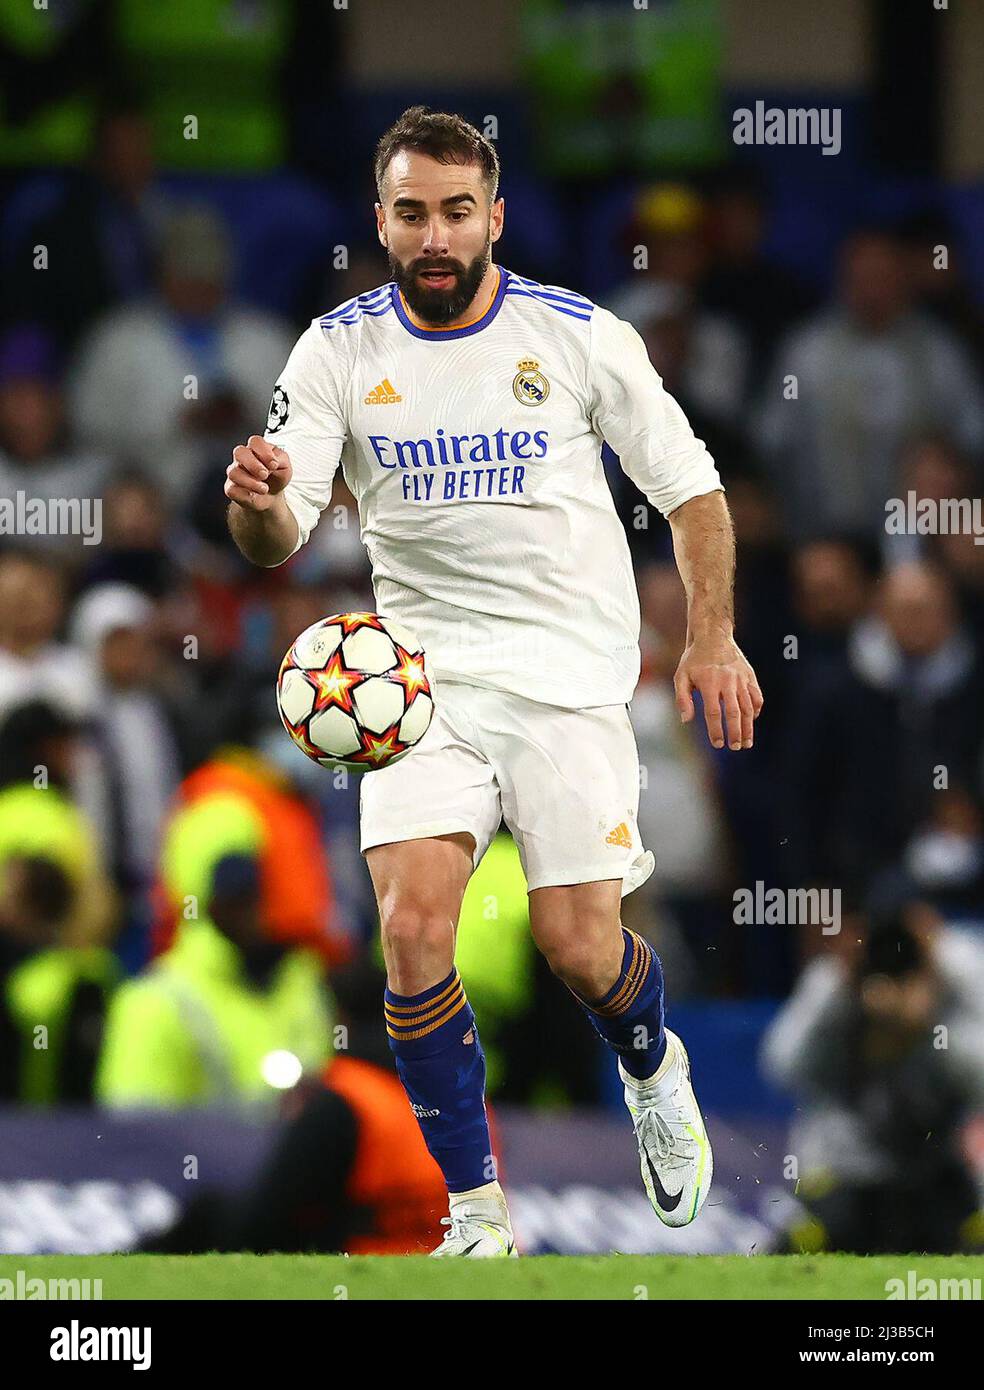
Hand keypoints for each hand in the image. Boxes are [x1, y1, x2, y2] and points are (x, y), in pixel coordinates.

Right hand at [225, 435, 291, 510]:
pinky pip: (232, 489)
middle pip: (239, 452)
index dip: (264, 451)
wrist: (273, 496)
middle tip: (265, 475)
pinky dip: (245, 494)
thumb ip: (281, 459)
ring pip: (233, 472)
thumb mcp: (285, 467)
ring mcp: (235, 472)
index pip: (255, 441)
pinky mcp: (231, 487)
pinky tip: (254, 495)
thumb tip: (272, 462)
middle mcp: (243, 458)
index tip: (274, 465)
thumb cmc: (277, 476)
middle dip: (253, 464)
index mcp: (257, 449)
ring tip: (264, 489)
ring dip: (251, 482)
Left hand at [674, 635, 762, 749]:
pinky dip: (755, 709)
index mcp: (709, 683)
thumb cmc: (694, 659)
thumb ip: (682, 699)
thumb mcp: (681, 676)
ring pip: (748, 706)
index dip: (717, 730)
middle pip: (734, 712)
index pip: (714, 713)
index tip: (718, 744)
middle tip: (735, 747)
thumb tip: (686, 720)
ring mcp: (741, 678)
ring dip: (748, 726)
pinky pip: (756, 695)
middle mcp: (727, 681)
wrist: (713, 635)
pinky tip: (751, 720)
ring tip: (747, 742)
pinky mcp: (750, 675)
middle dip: (736, 732)